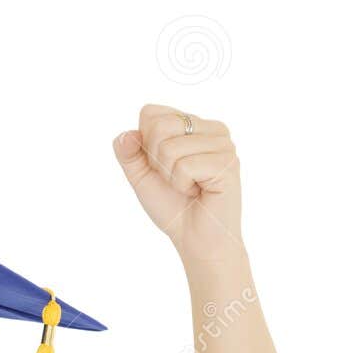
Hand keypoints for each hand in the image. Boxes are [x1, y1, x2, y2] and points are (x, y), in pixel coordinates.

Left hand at [112, 105, 242, 263]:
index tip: (161, 166)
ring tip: (189, 187)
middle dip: (155, 160)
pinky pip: (185, 166)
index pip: (151, 113)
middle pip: (159, 126)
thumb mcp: (141, 176)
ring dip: (170, 176)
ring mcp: (223, 144)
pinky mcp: (227, 163)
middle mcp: (212, 128)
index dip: (144, 144)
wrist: (194, 239)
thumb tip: (124, 134)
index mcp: (193, 124)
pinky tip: (199, 191)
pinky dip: (182, 185)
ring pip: (170, 148)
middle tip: (175, 179)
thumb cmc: (172, 206)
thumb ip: (128, 153)